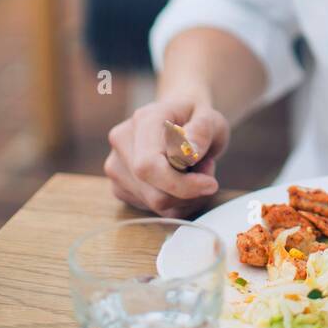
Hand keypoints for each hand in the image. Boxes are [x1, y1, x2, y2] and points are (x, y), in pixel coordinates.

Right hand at [105, 94, 230, 216]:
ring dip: (186, 197)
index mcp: (143, 120)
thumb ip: (202, 132)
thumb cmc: (195, 117)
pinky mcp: (120, 187)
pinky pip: (154, 210)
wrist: (178, 119)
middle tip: (207, 168)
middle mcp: (122, 142)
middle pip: (154, 192)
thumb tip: (189, 154)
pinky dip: (177, 203)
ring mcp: (116, 166)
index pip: (149, 165)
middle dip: (189, 191)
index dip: (181, 184)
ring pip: (156, 204)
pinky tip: (182, 180)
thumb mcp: (210, 117)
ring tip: (194, 170)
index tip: (210, 184)